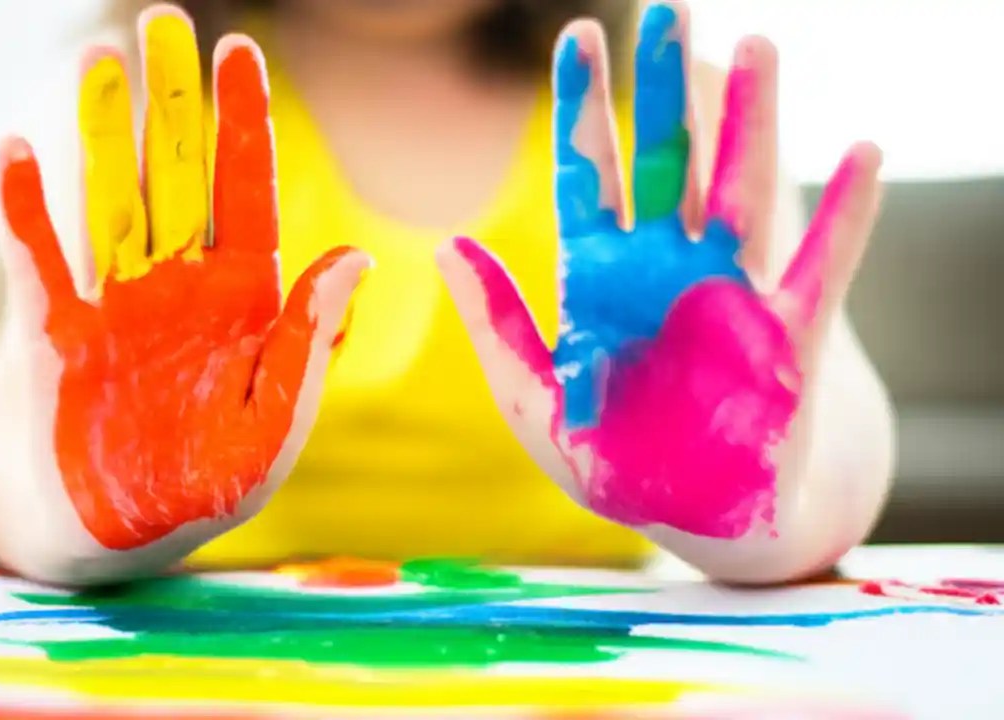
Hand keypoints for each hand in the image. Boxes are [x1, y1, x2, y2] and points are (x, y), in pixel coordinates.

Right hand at [0, 6, 366, 584]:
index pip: (245, 194)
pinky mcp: (50, 336)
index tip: (240, 50)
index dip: (243, 124)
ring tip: (96, 55)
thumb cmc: (200, 496)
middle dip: (170, 101)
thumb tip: (353, 256)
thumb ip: (307, 348)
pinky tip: (15, 148)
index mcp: (241, 305)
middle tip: (163, 19)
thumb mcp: (269, 433)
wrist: (106, 544)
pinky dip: (24, 209)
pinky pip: (36, 261)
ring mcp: (112, 304)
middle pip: (173, 176)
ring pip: (107, 199)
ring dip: (99, 130)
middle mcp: (176, 288)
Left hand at [438, 3, 882, 576]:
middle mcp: (666, 268)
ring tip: (752, 48)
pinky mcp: (787, 334)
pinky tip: (861, 153)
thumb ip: (496, 324)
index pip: (588, 174)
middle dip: (664, 89)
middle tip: (665, 9)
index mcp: (600, 279)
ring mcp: (729, 292)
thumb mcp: (534, 399)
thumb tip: (447, 242)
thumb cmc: (614, 462)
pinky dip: (843, 214)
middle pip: (667, 160)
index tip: (576, 35)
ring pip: (741, 190)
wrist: (694, 518)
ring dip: (749, 124)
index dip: (582, 107)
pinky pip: (822, 265)